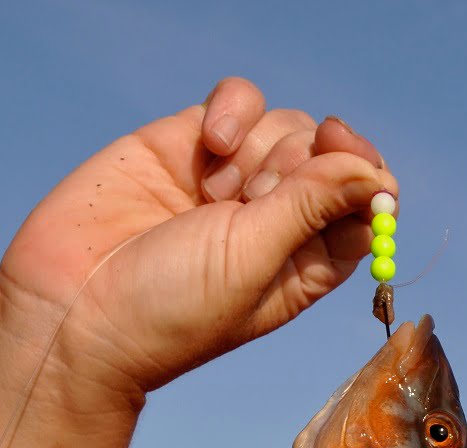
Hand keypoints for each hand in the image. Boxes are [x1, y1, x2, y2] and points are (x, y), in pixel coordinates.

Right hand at [0, 77, 395, 403]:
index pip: (366, 206)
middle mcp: (278, 220)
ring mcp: (235, 179)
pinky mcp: (190, 144)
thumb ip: (312, 206)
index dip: (367, 178)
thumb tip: (374, 172)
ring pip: (286, 125)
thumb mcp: (254, 262)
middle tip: (255, 199)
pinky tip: (209, 142)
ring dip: (259, 147)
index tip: (353, 166)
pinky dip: (232, 110)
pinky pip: (239, 102)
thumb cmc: (172, 310)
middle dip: (300, 165)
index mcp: (308, 263)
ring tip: (214, 192)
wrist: (76, 308)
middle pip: (329, 156)